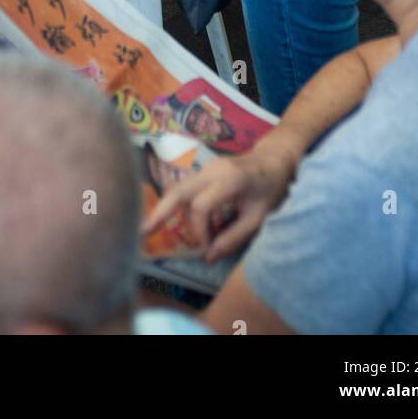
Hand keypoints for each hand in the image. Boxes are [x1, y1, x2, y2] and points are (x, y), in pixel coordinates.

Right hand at [142, 134, 298, 261]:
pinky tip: (195, 225)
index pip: (201, 206)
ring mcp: (206, 168)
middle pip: (179, 191)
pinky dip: (186, 208)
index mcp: (228, 180)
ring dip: (176, 213)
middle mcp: (212, 170)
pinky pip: (188, 190)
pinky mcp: (205, 170)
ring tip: (174, 233)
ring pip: (180, 190)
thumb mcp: (258, 218)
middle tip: (142, 232)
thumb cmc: (270, 190)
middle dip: (160, 212)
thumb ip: (233, 237)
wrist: (275, 161)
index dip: (200, 230)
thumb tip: (208, 257)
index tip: (208, 246)